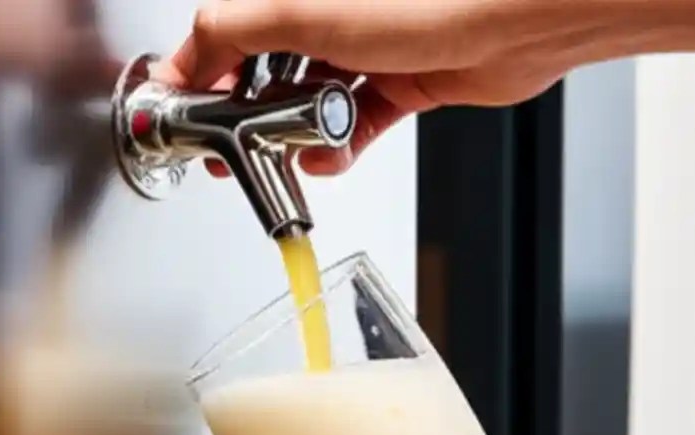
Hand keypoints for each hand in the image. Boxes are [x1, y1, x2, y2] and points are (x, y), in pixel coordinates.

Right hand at [163, 0, 603, 174]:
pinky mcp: (401, 82)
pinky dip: (337, 147)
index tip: (178, 112)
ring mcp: (366, 49)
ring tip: (287, 153)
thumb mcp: (302, 11)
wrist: (515, 23)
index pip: (226, 32)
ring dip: (293, 137)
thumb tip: (183, 58)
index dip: (197, 73)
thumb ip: (232, 32)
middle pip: (262, 70)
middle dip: (244, 115)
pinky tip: (327, 159)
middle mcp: (329, 14)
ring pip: (308, 102)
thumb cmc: (429, 0)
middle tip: (231, 147)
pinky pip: (353, 123)